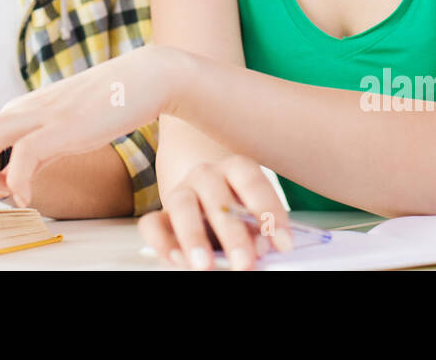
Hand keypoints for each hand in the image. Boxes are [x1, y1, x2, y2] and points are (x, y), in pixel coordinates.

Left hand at [0, 45, 182, 206]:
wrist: (143, 79)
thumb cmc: (104, 108)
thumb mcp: (58, 133)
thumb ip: (34, 154)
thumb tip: (16, 182)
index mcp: (14, 116)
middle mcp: (17, 114)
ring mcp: (38, 117)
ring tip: (4, 196)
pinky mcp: (62, 126)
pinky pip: (23, 155)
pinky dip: (18, 184)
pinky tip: (30, 196)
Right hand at [139, 155, 292, 270]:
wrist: (205, 205)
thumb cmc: (238, 214)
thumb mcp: (251, 219)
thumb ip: (255, 231)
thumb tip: (260, 249)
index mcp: (236, 169)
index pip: (253, 183)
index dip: (268, 212)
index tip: (283, 245)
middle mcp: (206, 174)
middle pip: (218, 198)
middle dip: (233, 233)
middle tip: (245, 263)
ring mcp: (180, 192)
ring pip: (182, 206)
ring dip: (193, 237)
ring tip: (204, 266)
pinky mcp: (158, 215)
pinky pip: (152, 224)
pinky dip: (162, 243)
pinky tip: (175, 261)